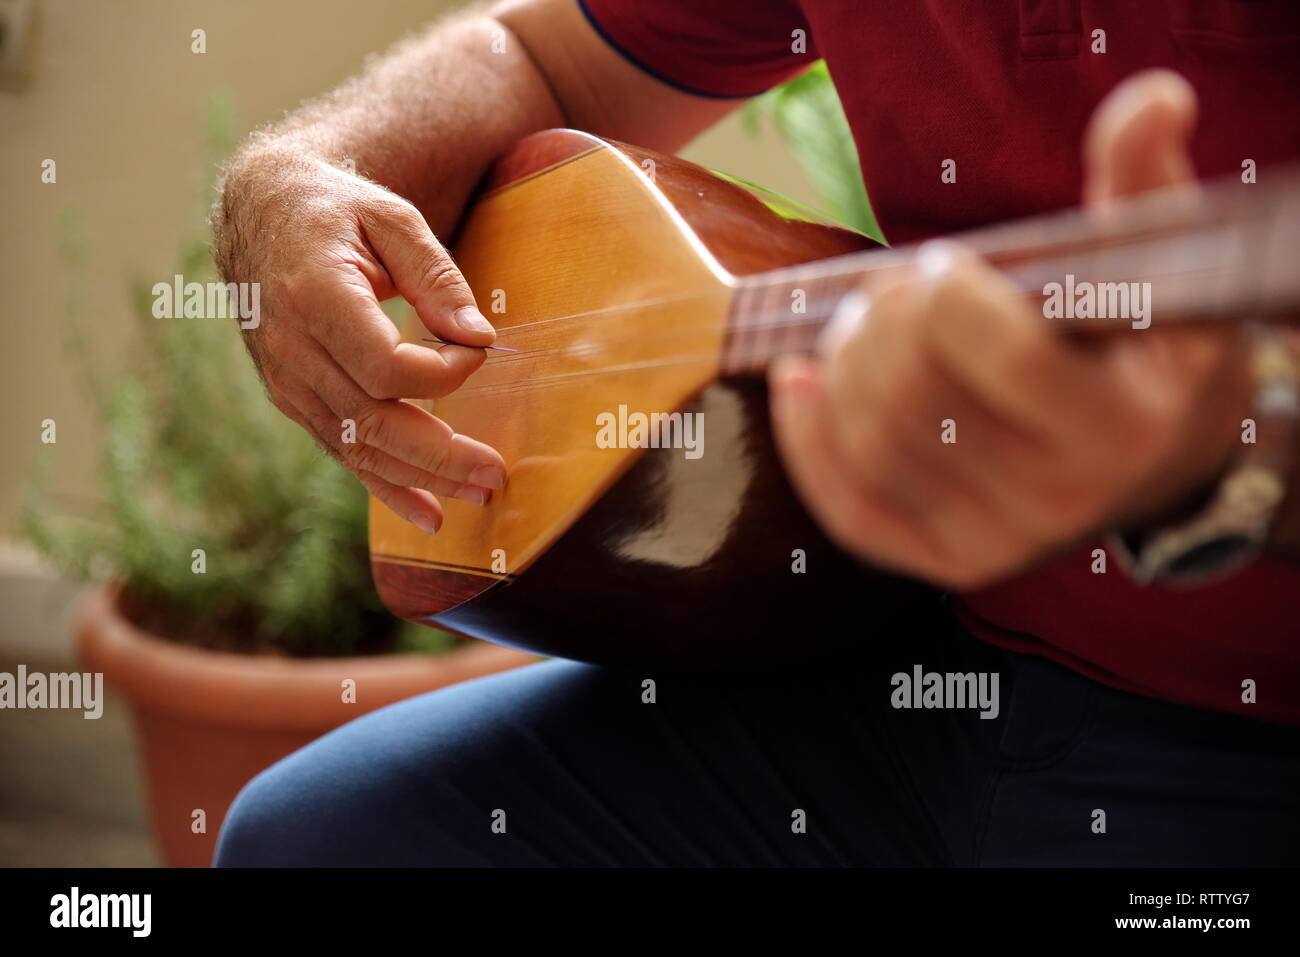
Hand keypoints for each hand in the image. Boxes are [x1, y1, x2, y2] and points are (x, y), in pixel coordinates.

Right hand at [214, 149, 506, 534]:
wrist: (261, 214)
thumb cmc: (338, 210)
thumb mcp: (393, 218)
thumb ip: (438, 277)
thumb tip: (481, 339)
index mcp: (314, 296)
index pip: (386, 366)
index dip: (443, 372)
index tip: (478, 351)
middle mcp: (292, 349)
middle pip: (373, 422)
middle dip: (441, 455)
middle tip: (496, 474)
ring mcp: (288, 382)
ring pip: (358, 448)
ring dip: (422, 480)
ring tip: (478, 494)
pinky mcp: (293, 400)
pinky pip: (342, 453)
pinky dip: (387, 487)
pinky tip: (429, 514)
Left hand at [769, 69, 1252, 589]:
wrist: (1156, 463)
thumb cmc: (1145, 352)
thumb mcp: (1161, 270)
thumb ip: (1143, 184)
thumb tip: (1147, 101)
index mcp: (1123, 426)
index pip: (1005, 355)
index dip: (948, 293)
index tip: (943, 264)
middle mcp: (1062, 499)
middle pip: (919, 399)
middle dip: (880, 322)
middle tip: (889, 287)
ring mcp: (998, 543)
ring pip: (874, 447)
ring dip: (840, 364)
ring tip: (856, 322)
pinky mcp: (944, 562)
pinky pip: (850, 511)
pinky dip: (805, 442)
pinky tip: (797, 380)